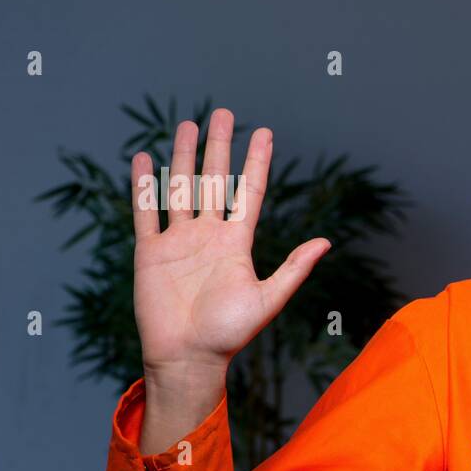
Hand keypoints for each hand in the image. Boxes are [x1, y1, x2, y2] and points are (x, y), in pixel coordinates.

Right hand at [131, 108, 330, 375]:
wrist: (188, 357)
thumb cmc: (229, 334)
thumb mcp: (268, 298)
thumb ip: (294, 268)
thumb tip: (327, 242)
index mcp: (237, 244)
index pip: (248, 192)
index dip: (256, 162)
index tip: (263, 132)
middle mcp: (208, 236)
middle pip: (214, 180)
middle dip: (218, 147)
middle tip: (223, 113)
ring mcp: (178, 241)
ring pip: (180, 188)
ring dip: (183, 157)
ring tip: (188, 125)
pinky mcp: (150, 252)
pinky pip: (146, 212)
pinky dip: (144, 186)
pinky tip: (144, 160)